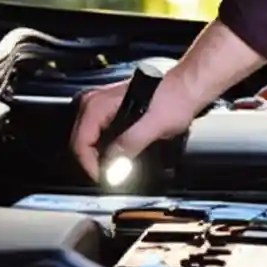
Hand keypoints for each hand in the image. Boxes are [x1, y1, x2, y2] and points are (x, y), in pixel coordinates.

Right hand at [69, 73, 198, 180]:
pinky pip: (97, 133)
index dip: (90, 165)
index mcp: (99, 104)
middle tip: (108, 177)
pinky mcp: (109, 110)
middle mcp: (95, 102)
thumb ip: (130, 144)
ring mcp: (100, 105)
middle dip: (92, 162)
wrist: (186, 87)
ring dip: (97, 156)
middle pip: (80, 141)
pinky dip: (104, 147)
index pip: (80, 142)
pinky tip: (116, 156)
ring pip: (87, 139)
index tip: (103, 178)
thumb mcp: (154, 125)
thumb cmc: (175, 97)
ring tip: (113, 170)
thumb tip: (113, 167)